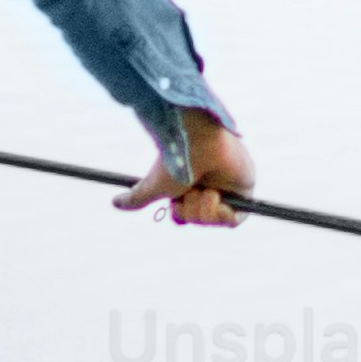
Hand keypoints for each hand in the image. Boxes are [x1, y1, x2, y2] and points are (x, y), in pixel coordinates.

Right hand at [119, 111, 254, 228]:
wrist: (194, 141)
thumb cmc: (175, 161)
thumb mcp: (154, 185)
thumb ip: (137, 197)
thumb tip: (115, 203)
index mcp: (191, 183)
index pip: (188, 214)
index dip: (182, 214)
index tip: (176, 202)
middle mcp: (210, 185)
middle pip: (202, 220)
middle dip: (192, 210)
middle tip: (190, 192)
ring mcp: (229, 186)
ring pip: (217, 220)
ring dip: (204, 207)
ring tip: (203, 187)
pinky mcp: (245, 188)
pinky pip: (235, 220)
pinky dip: (221, 213)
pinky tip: (215, 195)